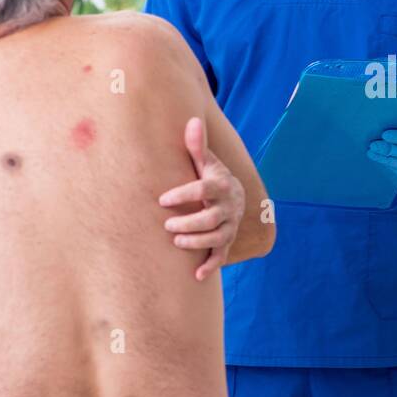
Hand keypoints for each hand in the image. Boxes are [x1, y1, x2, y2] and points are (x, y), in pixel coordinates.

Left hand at [158, 116, 244, 280]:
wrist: (233, 196)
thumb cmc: (210, 177)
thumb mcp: (205, 162)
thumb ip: (196, 145)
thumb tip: (191, 120)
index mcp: (221, 185)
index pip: (204, 190)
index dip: (184, 194)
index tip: (162, 199)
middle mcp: (229, 207)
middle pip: (212, 218)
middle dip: (189, 223)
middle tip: (167, 224)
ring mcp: (229, 225)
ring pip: (217, 238)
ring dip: (197, 242)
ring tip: (177, 241)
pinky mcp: (227, 241)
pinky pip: (221, 256)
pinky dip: (210, 266)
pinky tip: (196, 275)